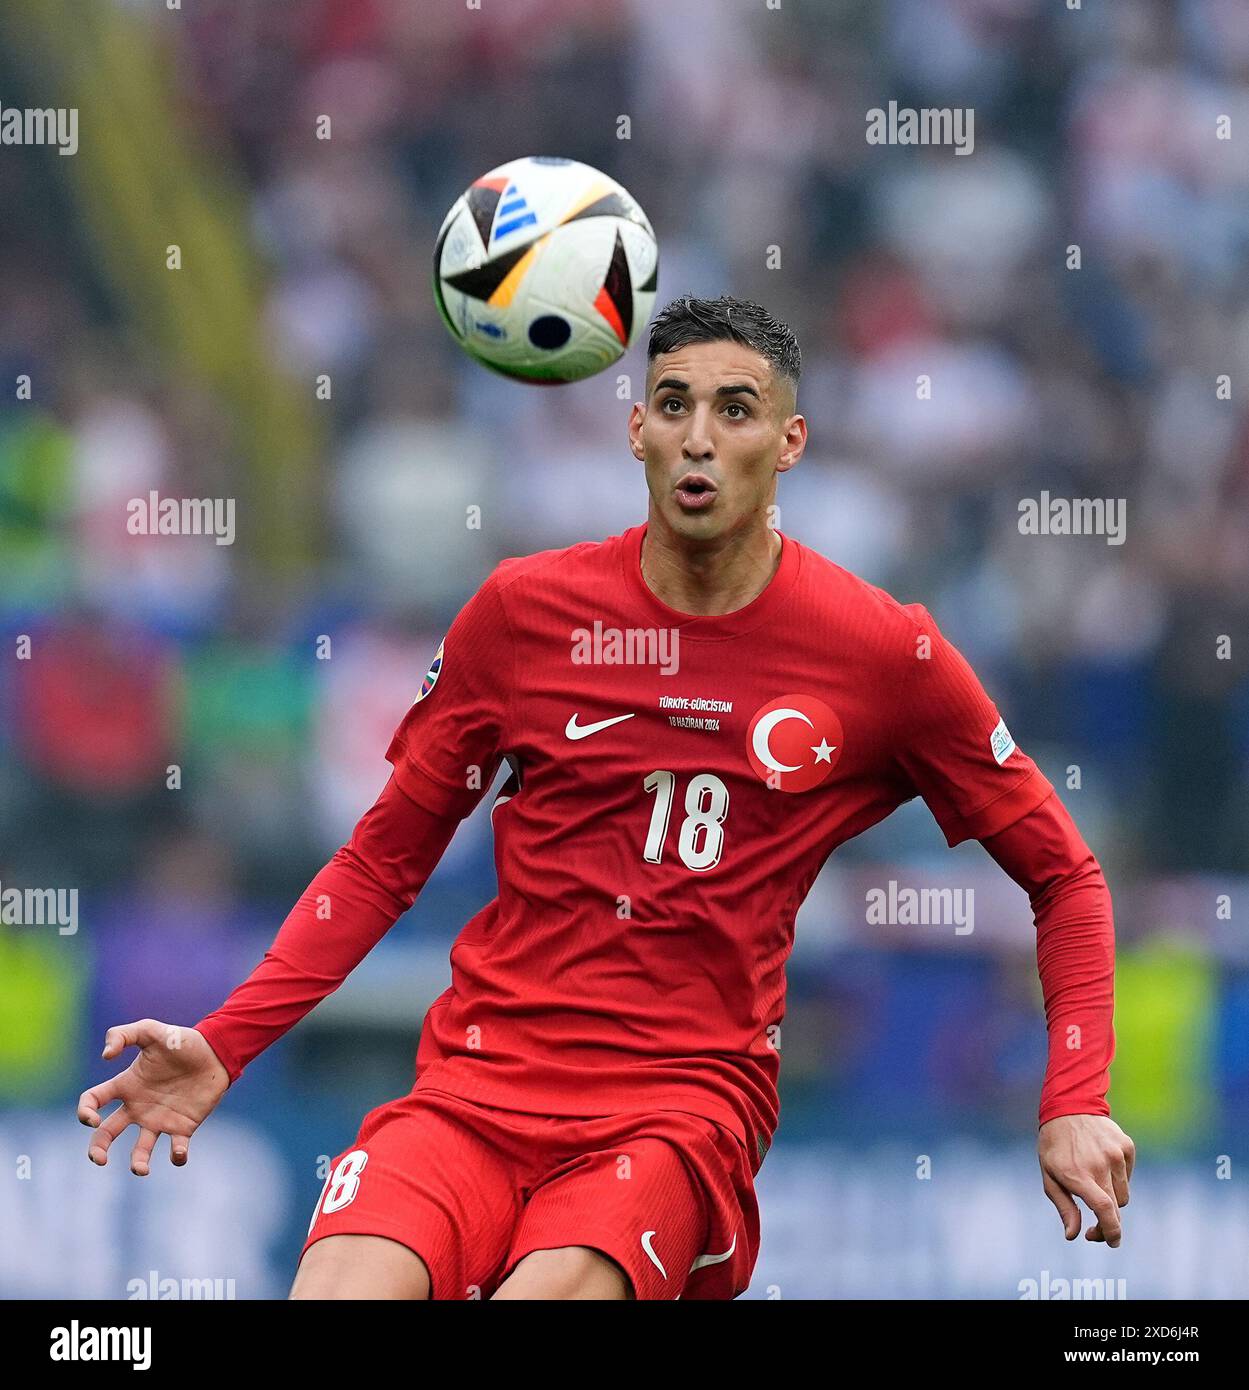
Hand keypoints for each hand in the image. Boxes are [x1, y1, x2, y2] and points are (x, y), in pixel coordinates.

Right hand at [77, 1019, 230, 1175]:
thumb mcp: (152, 1030)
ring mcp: (159, 1119)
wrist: (216, 1051)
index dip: (85, 1113)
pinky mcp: (183, 1127)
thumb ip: (124, 1034)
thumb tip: (105, 1056)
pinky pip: (175, 1149)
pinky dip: (176, 1156)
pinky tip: (178, 1151)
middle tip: (100, 1160)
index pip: (92, 1102)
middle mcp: (137, 1107)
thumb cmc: (182, 1041)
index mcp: (126, 1085)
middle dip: (97, 1151)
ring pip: (140, 1151)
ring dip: (137, 1164)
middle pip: (106, 1135)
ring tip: (141, 1169)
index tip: (94, 1119)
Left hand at [1038, 1113, 1134, 1246]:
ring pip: (1123, 1194)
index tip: (1112, 1242)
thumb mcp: (1049, 1175)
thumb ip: (1064, 1207)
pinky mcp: (1126, 1146)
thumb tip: (1073, 1235)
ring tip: (1093, 1181)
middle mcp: (1100, 1164)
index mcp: (1078, 1174)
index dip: (1111, 1231)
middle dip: (1109, 1223)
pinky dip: (1118, 1178)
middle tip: (1096, 1228)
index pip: (1104, 1210)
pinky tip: (1101, 1163)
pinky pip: (1128, 1176)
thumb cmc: (1055, 1146)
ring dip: (1111, 1197)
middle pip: (1116, 1207)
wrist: (1069, 1107)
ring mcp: (1116, 1154)